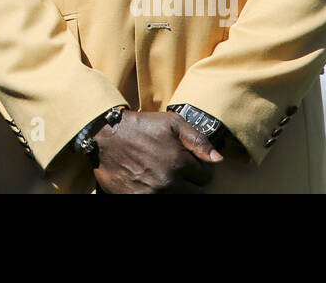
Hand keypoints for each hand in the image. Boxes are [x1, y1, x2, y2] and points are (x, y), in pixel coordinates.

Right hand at [92, 110, 222, 193]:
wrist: (107, 135)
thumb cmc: (141, 126)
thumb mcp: (172, 123)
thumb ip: (198, 140)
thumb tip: (218, 159)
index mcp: (179, 162)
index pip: (205, 178)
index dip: (199, 170)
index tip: (190, 164)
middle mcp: (168, 181)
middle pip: (195, 193)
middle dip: (191, 182)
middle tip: (178, 172)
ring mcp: (152, 193)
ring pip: (179, 199)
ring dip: (176, 190)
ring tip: (165, 177)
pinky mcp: (137, 198)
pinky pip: (158, 202)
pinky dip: (158, 193)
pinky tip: (152, 183)